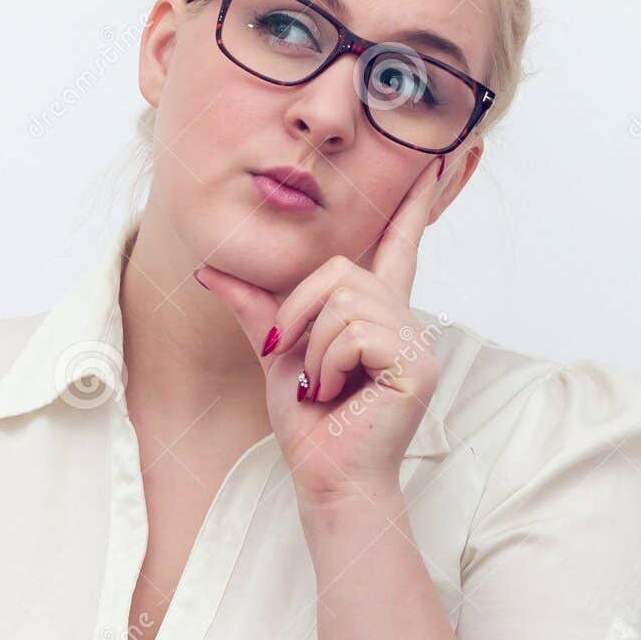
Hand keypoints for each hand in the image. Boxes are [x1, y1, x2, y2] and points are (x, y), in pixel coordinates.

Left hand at [193, 154, 448, 510]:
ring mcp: (415, 341)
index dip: (413, 206)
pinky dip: (329, 365)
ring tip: (325, 386)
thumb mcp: (277, 352)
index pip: (398, 246)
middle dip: (301, 313)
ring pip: (343, 301)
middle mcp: (403, 318)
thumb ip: (256, 306)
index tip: (433, 163)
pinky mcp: (414, 364)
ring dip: (314, 349)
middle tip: (299, 365)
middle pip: (341, 270)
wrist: (325, 476)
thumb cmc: (309, 422)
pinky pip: (353, 333)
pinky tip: (338, 393)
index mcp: (377, 312)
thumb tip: (207, 269)